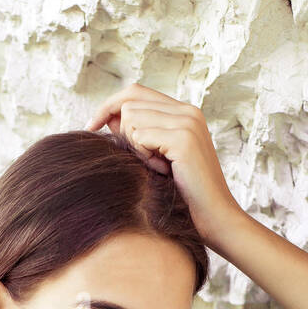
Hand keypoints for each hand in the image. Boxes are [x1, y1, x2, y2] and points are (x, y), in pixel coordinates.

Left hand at [83, 82, 243, 251]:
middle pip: (129, 102)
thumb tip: (107, 117)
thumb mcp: (158, 158)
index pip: (136, 92)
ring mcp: (187, 121)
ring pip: (131, 117)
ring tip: (157, 167)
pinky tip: (162, 170)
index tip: (93, 125)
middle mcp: (188, 110)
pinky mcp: (183, 137)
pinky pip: (140, 135)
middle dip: (124, 133)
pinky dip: (143, 155)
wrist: (214, 217)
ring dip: (135, 147)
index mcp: (184, 112)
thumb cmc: (184, 195)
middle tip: (143, 161)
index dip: (110, 105)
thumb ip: (138, 134)